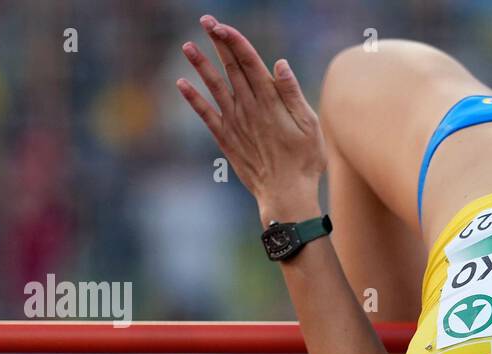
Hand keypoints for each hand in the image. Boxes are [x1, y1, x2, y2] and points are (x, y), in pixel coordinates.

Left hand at [176, 15, 324, 222]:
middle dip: (217, 43)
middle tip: (206, 21)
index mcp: (270, 101)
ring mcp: (235, 123)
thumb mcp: (309, 125)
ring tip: (187, 46)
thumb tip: (279, 63)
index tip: (222, 25)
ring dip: (200, 65)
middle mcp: (249, 108)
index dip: (235, 41)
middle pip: (231, 68)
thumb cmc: (304, 161)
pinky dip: (193, 99)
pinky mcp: (226, 139)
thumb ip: (292, 93)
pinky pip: (206, 115)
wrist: (286, 195)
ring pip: (214, 87)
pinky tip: (182, 84)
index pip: (249, 62)